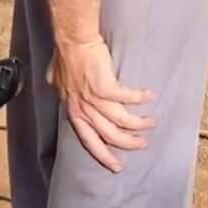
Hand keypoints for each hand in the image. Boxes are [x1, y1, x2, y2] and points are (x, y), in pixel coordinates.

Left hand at [48, 37, 153, 173]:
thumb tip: (57, 85)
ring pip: (121, 121)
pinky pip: (128, 99)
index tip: (116, 166)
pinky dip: (140, 98)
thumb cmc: (64, 56)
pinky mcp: (106, 88)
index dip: (103, 155)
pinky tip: (149, 96)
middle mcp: (84, 109)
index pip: (88, 140)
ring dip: (139, 124)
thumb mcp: (57, 78)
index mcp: (73, 111)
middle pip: (109, 136)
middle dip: (128, 143)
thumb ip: (60, 87)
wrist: (72, 41)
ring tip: (151, 122)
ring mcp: (94, 100)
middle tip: (142, 144)